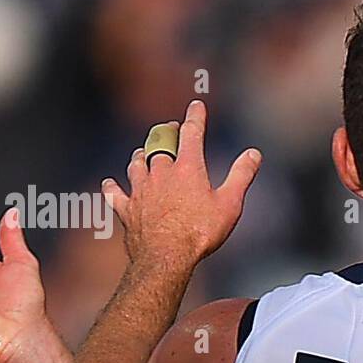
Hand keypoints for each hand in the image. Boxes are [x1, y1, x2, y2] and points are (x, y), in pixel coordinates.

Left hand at [104, 100, 261, 270]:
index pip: (191, 133)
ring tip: (143, 152)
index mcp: (188, 168)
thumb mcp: (230, 204)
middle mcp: (161, 172)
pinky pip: (115, 193)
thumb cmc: (201, 231)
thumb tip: (254, 154)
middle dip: (166, 133)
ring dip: (141, 155)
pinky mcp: (127, 209)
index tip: (196, 105)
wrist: (166, 257)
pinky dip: (112, 187)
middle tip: (169, 128)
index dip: (195, 117)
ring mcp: (141, 190)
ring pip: (137, 163)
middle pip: (160, 143)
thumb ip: (241, 175)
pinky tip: (108, 183)